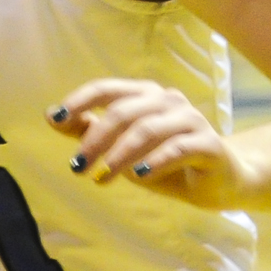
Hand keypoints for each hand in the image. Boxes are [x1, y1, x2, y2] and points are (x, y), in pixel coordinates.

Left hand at [48, 79, 256, 209]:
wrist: (219, 180)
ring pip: (147, 130)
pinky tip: (139, 176)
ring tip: (100, 179)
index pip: (106, 89)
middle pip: (123, 112)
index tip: (56, 120)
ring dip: (118, 156)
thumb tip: (51, 116)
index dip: (79, 101)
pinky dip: (154, 161)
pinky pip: (177, 148)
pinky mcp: (209, 144)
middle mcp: (168, 101)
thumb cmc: (163, 160)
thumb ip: (89, 130)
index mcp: (145, 95)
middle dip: (95, 139)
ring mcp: (191, 120)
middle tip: (77, 166)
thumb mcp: (119, 147)